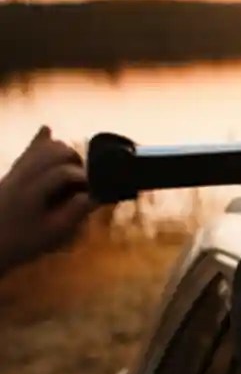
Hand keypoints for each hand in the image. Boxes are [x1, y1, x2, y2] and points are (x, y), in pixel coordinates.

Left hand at [0, 126, 94, 273]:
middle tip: (86, 181)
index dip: (86, 179)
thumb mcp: (51, 233)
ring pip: (42, 148)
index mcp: (32, 190)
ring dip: (63, 152)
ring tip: (75, 169)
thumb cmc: (19, 243)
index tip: (96, 193)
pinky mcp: (10, 176)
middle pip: (55, 152)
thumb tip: (97, 195)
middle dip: (76, 161)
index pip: (65, 172)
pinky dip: (39, 141)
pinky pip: (26, 152)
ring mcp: (14, 173)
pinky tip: (46, 130)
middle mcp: (22, 175)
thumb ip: (75, 212)